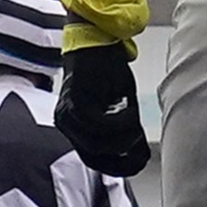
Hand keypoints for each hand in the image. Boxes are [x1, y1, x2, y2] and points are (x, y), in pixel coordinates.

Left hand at [55, 43, 150, 178]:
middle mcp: (65, 122)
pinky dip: (119, 122)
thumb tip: (141, 156)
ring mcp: (67, 112)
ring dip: (122, 139)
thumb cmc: (108, 72)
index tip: (137, 166)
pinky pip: (98, 123)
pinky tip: (131, 112)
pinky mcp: (74, 99)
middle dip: (120, 158)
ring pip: (95, 143)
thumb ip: (125, 131)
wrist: (97, 39)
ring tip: (137, 127)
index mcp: (73, 127)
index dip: (116, 167)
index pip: (91, 159)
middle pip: (92, 156)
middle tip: (141, 149)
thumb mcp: (120, 106)